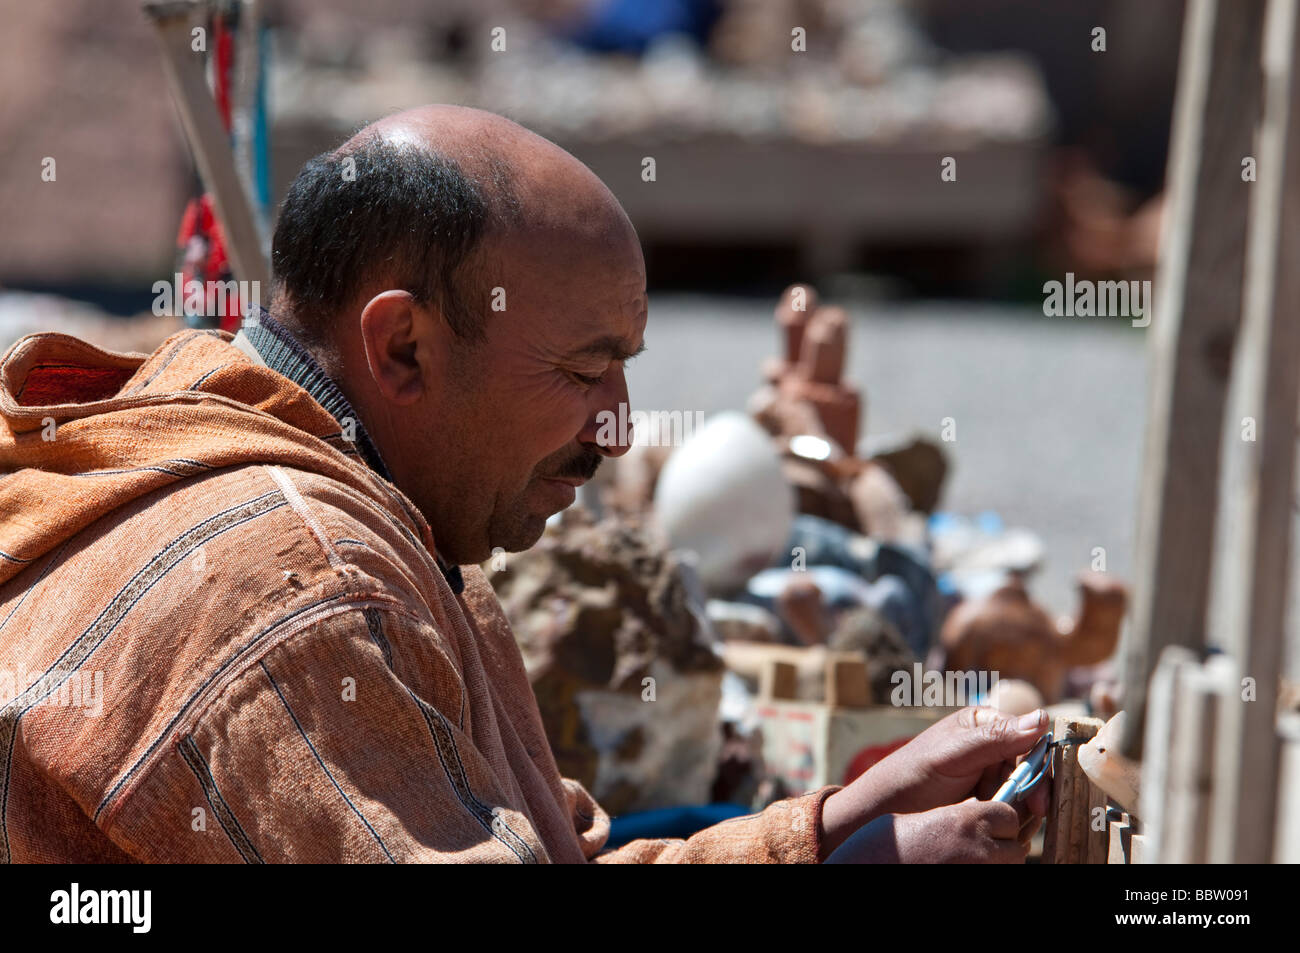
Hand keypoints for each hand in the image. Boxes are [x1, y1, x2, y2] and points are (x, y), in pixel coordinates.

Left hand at [822, 707, 1050, 853]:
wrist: (891, 804)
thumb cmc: (916, 771)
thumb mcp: (956, 754)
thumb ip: (996, 738)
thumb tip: (1043, 718)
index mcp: (985, 722)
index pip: (1029, 739)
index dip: (1039, 767)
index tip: (1040, 798)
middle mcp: (992, 743)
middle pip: (1031, 766)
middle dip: (1030, 791)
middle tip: (1029, 816)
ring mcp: (990, 769)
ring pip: (1025, 787)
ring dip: (1019, 804)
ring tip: (1001, 818)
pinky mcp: (988, 793)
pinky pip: (1012, 802)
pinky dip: (1010, 814)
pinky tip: (1000, 824)